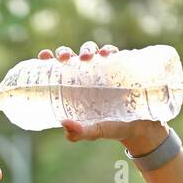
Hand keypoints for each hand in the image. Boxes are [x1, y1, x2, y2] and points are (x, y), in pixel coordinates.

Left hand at [37, 39, 168, 154]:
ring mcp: (102, 69)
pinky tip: (107, 54)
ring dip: (87, 49)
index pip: (56, 70)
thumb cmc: (110, 128)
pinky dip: (109, 50)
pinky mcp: (119, 67)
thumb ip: (78, 133)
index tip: (44, 55)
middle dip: (66, 53)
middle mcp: (84, 76)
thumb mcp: (93, 132)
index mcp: (72, 88)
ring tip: (88, 58)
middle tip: (65, 58)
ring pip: (90, 50)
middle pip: (71, 57)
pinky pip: (113, 53)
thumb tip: (64, 124)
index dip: (48, 60)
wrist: (138, 126)